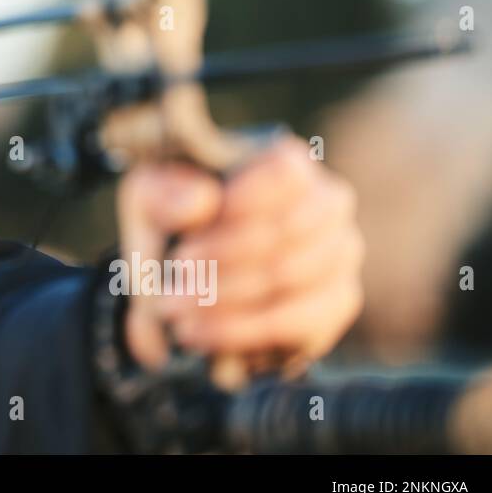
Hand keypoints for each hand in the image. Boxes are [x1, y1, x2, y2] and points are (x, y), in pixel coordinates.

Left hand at [116, 136, 364, 376]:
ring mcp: (340, 253)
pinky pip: (297, 321)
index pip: (283, 173)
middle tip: (175, 271)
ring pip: (290, 275)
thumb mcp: (151, 200)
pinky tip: (196, 332)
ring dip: (224, 295)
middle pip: (287, 229)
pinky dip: (239, 329)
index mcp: (283, 160)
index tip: (194, 227)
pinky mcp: (337, 303)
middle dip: (223, 255)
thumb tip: (202, 201)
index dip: (241, 202)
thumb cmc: (172, 226)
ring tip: (173, 305)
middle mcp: (326, 201)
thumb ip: (167, 194)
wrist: (181, 284)